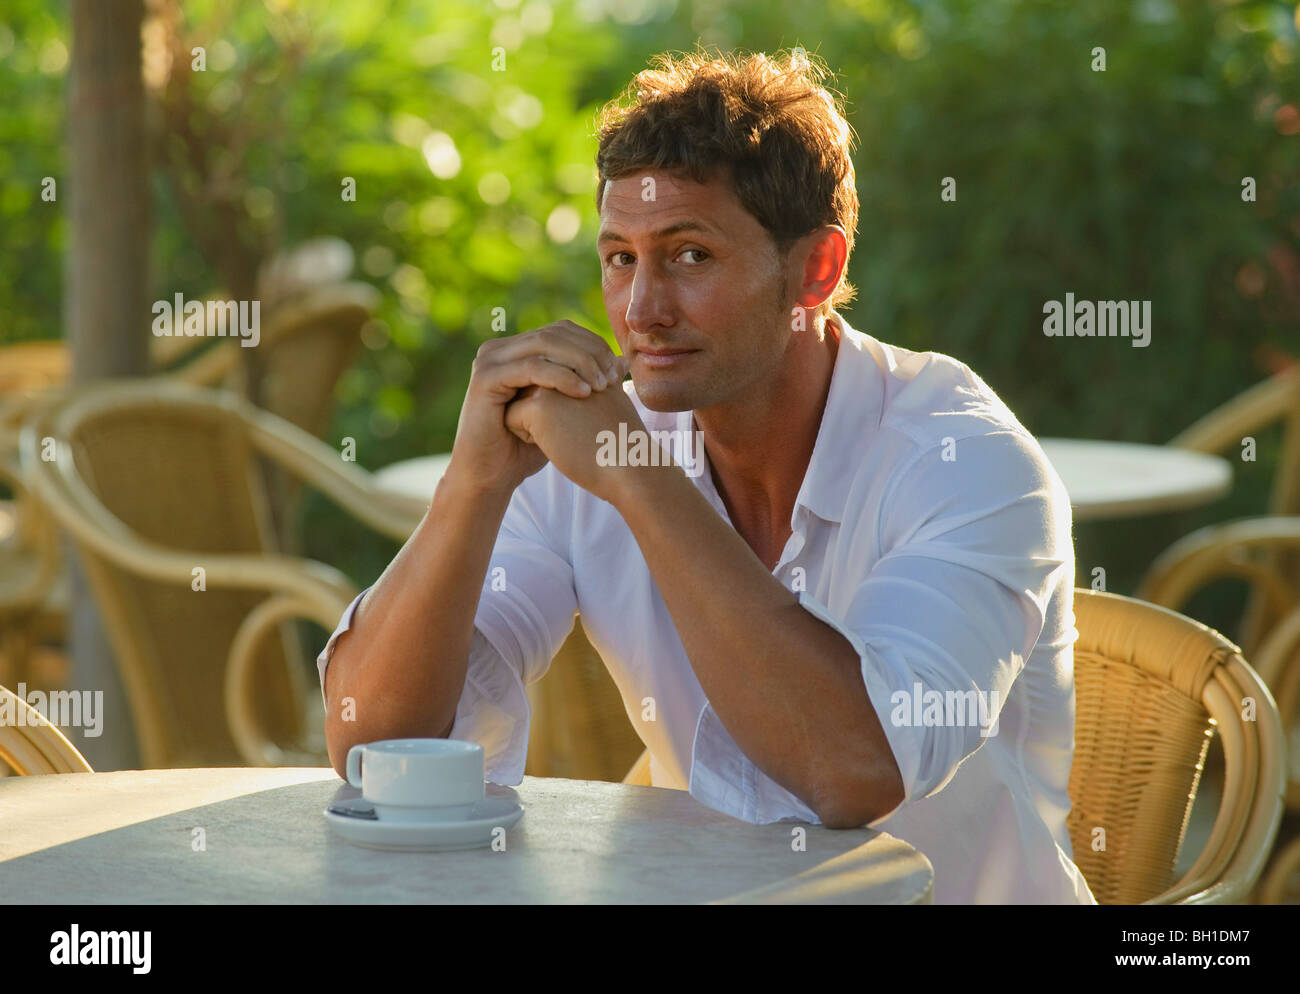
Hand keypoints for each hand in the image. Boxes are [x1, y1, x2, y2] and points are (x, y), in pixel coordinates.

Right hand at [446, 321, 624, 497]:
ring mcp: (489, 360)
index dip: (594, 344)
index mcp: (517, 350)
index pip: (563, 331)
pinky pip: (531, 368)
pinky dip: (561, 377)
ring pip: (545, 344)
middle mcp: (500, 349)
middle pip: (555, 333)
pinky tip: (583, 393)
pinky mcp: (485, 378)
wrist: (492, 475)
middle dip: (590, 352)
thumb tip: (623, 361)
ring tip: (602, 385)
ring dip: (580, 362)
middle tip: (613, 376)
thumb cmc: (528, 447)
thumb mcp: (564, 409)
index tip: (618, 370)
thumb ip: (589, 381)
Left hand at [503, 371, 642, 503]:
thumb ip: (600, 376)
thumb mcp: (612, 396)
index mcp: (579, 361)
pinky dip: (525, 436)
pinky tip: (555, 442)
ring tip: (566, 433)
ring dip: (532, 422)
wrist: (628, 467)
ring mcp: (549, 382)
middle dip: (540, 412)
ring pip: (517, 402)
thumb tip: (616, 361)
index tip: (582, 421)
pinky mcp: (537, 404)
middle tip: (576, 428)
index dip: (557, 407)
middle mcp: (563, 365)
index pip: (544, 381)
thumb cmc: (618, 439)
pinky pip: (510, 419)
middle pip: (528, 390)